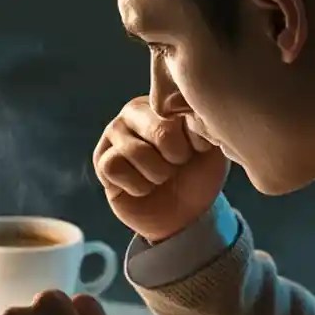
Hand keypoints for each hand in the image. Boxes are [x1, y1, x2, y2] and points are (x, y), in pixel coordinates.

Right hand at [93, 95, 229, 243]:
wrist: (184, 214)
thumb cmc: (198, 174)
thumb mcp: (213, 146)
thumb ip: (205, 124)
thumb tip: (191, 115)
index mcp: (163, 100)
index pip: (180, 110)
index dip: (194, 139)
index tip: (198, 150)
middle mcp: (134, 111)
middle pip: (160, 129)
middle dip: (176, 157)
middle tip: (177, 165)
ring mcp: (114, 134)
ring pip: (135, 151)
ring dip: (157, 174)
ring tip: (161, 177)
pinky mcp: (101, 160)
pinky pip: (115, 167)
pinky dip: (137, 185)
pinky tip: (144, 188)